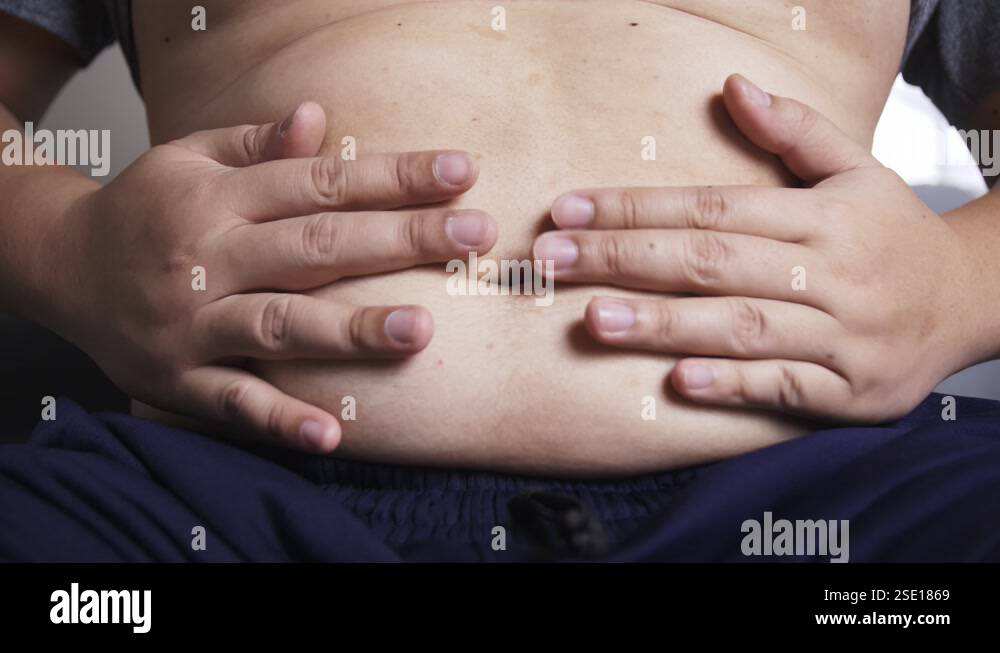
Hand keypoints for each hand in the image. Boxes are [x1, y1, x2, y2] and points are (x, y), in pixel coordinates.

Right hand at [57, 102, 496, 450]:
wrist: (58, 267)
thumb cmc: (144, 210)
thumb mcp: (188, 160)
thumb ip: (254, 145)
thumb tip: (319, 118)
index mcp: (219, 197)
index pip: (322, 182)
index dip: (393, 176)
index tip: (461, 172)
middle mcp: (209, 256)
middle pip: (316, 246)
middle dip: (400, 239)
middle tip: (473, 236)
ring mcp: (193, 322)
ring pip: (279, 323)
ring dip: (349, 330)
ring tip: (420, 328)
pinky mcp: (177, 378)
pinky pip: (234, 402)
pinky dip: (280, 419)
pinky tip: (331, 434)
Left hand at [534, 75, 974, 421]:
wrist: (974, 301)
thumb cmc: (895, 234)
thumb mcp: (859, 170)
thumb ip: (796, 130)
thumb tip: (732, 84)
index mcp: (822, 215)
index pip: (713, 207)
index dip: (637, 209)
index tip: (569, 211)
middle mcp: (830, 272)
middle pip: (713, 261)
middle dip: (627, 260)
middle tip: (552, 260)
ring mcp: (843, 334)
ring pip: (742, 326)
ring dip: (663, 324)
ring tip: (593, 319)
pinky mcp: (851, 391)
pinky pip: (787, 387)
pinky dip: (734, 384)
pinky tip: (677, 382)